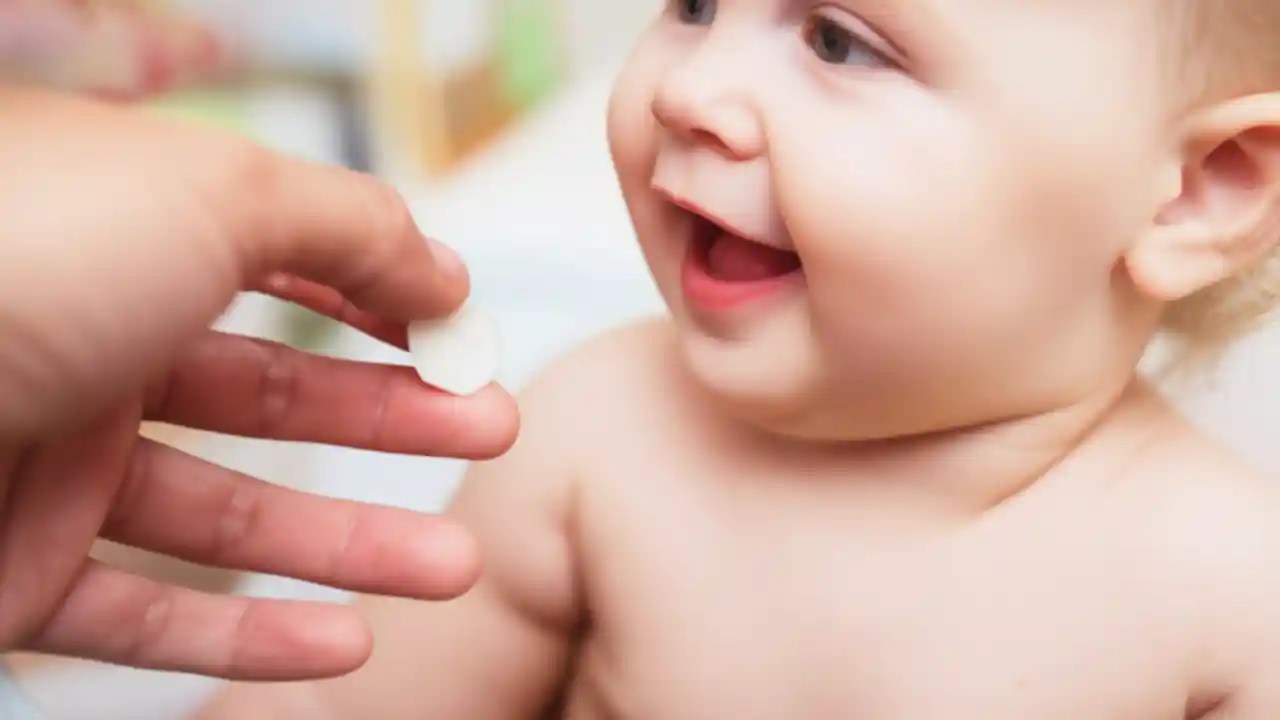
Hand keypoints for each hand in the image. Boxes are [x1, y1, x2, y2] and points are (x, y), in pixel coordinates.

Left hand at [0, 86, 517, 679]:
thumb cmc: (16, 260)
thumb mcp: (217, 193)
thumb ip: (349, 222)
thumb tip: (441, 263)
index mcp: (123, 237)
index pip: (276, 262)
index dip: (378, 292)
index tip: (461, 330)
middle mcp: (88, 345)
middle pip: (275, 393)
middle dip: (394, 420)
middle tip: (489, 437)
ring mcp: (49, 467)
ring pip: (230, 515)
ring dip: (352, 543)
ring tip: (454, 564)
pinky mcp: (14, 577)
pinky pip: (148, 617)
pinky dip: (250, 639)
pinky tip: (347, 642)